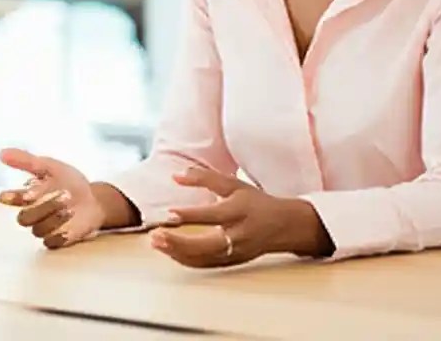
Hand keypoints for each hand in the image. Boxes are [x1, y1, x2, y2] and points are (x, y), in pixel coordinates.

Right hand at [0, 148, 104, 248]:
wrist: (94, 199)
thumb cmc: (69, 182)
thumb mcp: (50, 166)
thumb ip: (27, 161)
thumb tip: (2, 153)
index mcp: (29, 196)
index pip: (14, 199)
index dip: (13, 198)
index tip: (16, 195)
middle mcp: (34, 213)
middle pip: (24, 218)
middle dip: (43, 207)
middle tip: (64, 194)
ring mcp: (44, 227)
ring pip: (37, 230)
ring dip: (54, 219)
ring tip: (71, 209)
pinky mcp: (57, 239)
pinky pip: (51, 243)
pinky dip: (59, 236)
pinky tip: (70, 228)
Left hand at [149, 166, 333, 267]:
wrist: (284, 226)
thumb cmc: (256, 203)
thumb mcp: (234, 185)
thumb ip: (204, 177)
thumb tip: (175, 176)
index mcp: (239, 212)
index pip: (213, 215)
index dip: (190, 215)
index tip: (169, 213)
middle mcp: (238, 235)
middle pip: (206, 244)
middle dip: (178, 242)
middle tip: (156, 235)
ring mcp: (235, 252)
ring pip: (203, 258)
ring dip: (176, 252)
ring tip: (156, 242)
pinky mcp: (232, 262)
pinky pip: (205, 264)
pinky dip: (185, 259)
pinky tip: (169, 250)